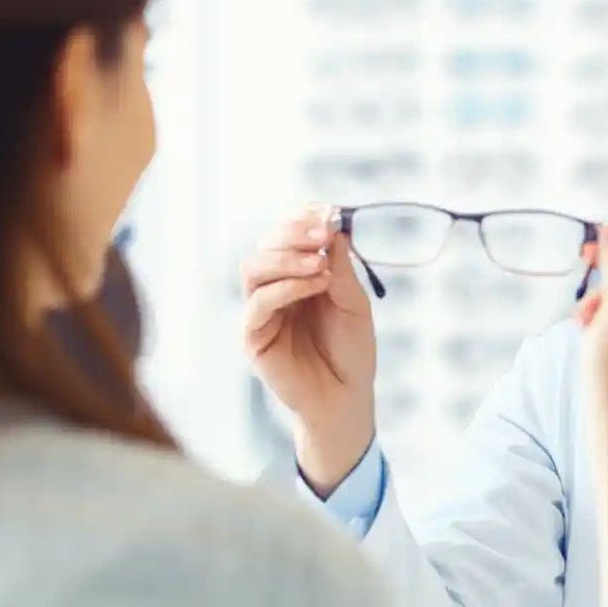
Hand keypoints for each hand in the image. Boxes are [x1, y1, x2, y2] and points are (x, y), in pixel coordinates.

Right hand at [241, 204, 376, 496]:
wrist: (346, 396)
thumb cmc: (351, 350)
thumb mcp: (354, 302)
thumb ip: (341, 267)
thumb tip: (333, 229)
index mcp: (296, 274)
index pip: (287, 233)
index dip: (302, 217)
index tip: (327, 210)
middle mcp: (273, 287)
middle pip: (265, 244)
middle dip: (293, 232)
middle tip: (323, 232)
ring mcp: (260, 311)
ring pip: (254, 267)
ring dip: (287, 258)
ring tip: (321, 263)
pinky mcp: (253, 336)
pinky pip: (258, 302)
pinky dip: (286, 287)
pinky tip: (316, 284)